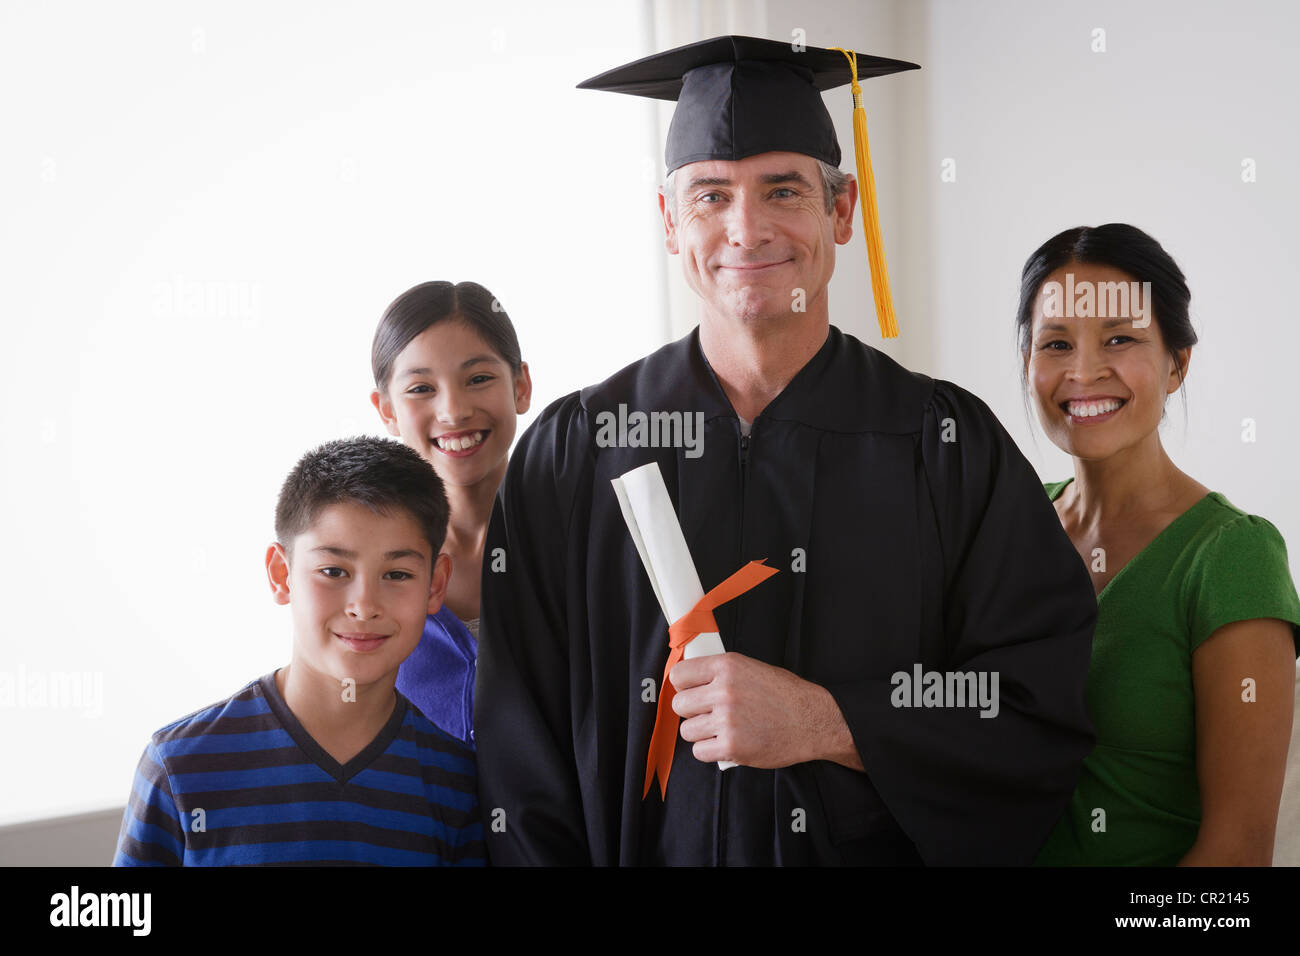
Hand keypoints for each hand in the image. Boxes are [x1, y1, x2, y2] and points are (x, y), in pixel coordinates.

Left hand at [669, 652, 861, 769]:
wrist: (814, 720)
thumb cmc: (786, 695)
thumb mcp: (752, 668)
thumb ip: (721, 673)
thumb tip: (692, 680)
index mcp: (727, 666)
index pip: (679, 675)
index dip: (684, 686)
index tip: (691, 692)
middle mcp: (723, 691)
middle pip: (680, 705)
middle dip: (692, 711)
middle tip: (708, 713)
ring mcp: (726, 720)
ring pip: (687, 731)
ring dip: (701, 733)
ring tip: (720, 730)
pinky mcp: (731, 746)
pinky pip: (699, 751)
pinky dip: (710, 750)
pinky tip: (725, 744)